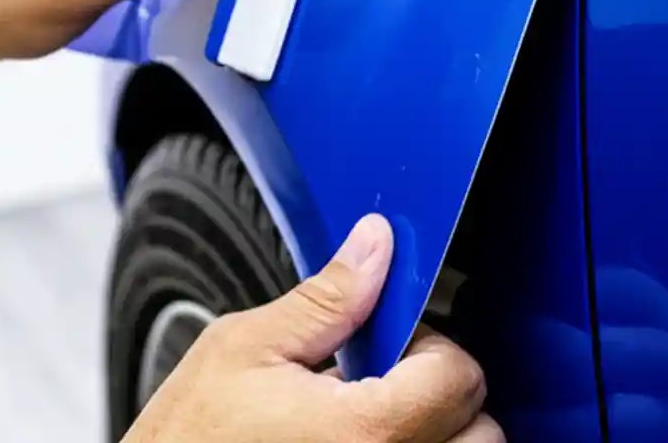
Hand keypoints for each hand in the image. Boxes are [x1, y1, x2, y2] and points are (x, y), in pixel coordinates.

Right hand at [124, 214, 502, 442]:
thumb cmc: (186, 442)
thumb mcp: (245, 349)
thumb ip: (327, 299)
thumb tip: (375, 245)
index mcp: (366, 432)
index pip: (460, 375)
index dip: (427, 346)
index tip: (387, 345)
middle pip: (481, 429)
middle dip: (442, 394)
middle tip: (387, 384)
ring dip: (437, 432)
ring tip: (377, 418)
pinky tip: (368, 442)